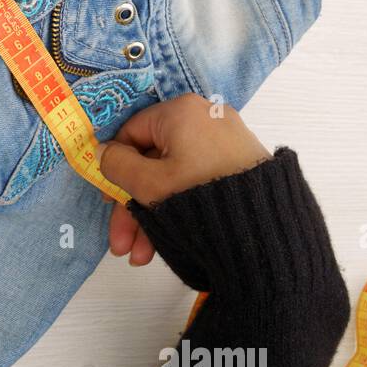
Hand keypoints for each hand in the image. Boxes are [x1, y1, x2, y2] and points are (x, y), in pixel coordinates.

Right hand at [99, 94, 270, 265]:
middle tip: (122, 242)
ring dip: (151, 217)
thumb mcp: (146, 183)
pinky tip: (164, 243)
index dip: (113, 168)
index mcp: (180, 111)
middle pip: (152, 163)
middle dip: (132, 207)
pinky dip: (178, 208)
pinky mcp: (237, 166)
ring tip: (141, 255)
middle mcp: (204, 119)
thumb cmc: (197, 195)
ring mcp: (224, 143)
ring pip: (172, 179)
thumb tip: (102, 151)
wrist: (264, 228)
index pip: (131, 133)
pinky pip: (195, 183)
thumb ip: (116, 165)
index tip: (106, 201)